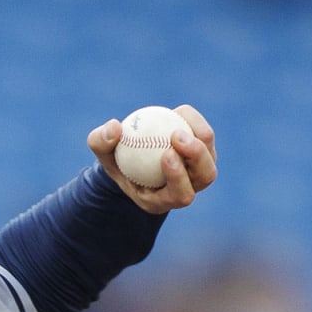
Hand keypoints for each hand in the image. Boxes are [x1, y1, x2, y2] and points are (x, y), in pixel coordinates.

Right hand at [88, 104, 217, 214]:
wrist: (133, 159)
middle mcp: (188, 188)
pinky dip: (195, 123)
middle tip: (177, 135)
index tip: (167, 154)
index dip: (179, 176)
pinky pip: (205, 136)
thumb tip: (114, 126)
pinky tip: (180, 111)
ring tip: (179, 120)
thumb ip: (101, 142)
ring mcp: (199, 171)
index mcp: (164, 200)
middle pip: (205, 176)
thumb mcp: (102, 154)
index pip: (180, 194)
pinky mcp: (204, 152)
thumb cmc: (117, 161)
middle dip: (196, 156)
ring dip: (199, 138)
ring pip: (211, 156)